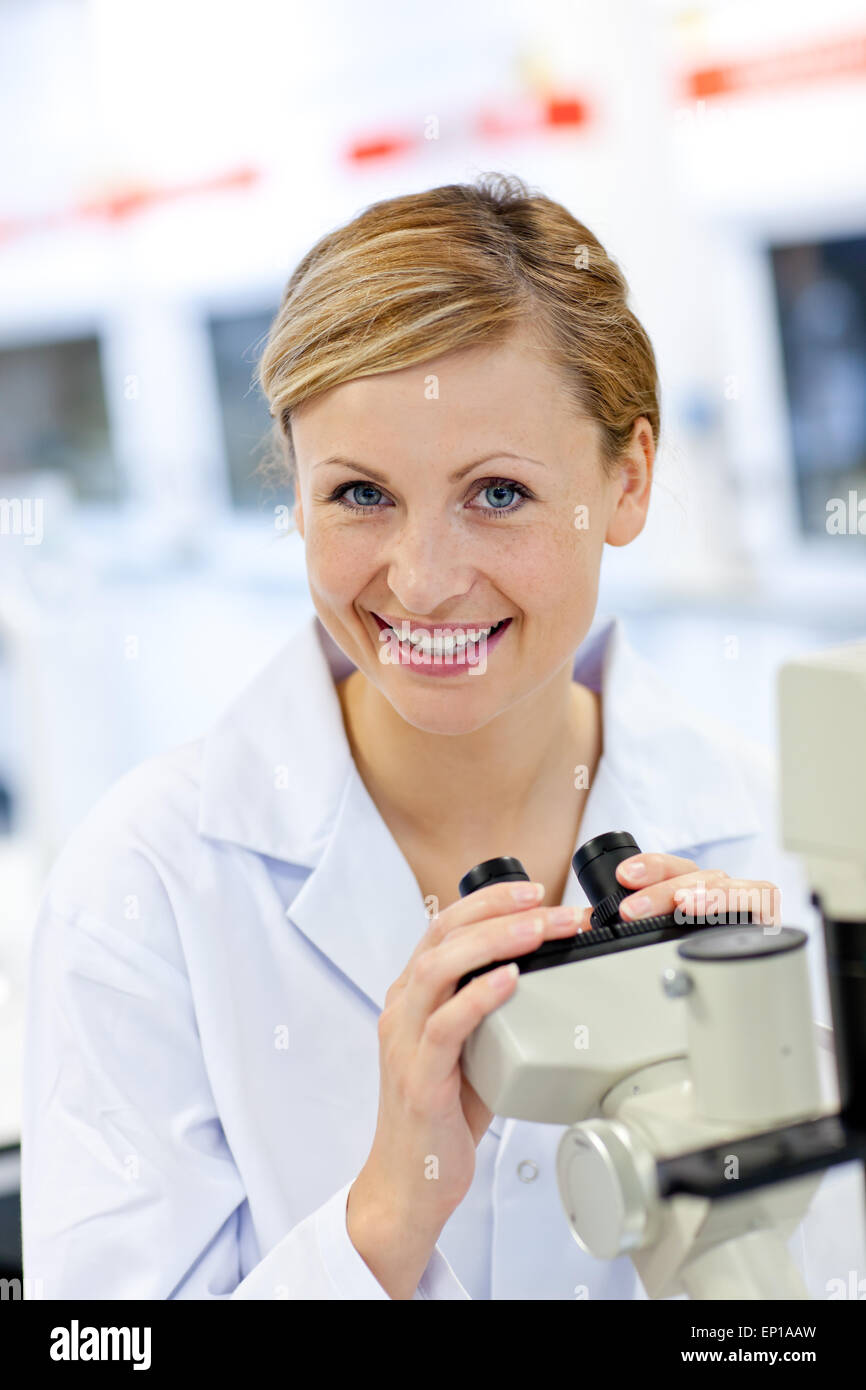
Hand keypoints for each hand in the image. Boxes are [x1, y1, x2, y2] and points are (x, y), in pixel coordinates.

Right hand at [347, 880, 585, 1295]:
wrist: (409, 1183)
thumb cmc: (441, 1115)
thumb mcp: (468, 1048)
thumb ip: (489, 1012)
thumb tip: (545, 980)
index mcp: (412, 996)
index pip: (444, 927)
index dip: (487, 901)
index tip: (533, 890)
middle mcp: (402, 1009)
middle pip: (442, 936)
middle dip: (499, 911)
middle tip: (550, 905)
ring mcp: (406, 1042)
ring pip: (440, 969)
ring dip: (494, 942)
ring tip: (538, 930)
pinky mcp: (419, 1079)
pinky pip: (445, 1027)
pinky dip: (479, 997)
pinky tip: (509, 981)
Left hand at [573, 852, 781, 929]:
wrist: (755, 971)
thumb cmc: (705, 939)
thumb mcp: (657, 926)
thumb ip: (619, 921)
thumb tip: (578, 920)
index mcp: (687, 883)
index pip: (666, 866)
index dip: (646, 867)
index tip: (623, 876)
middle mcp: (713, 884)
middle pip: (689, 876)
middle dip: (659, 891)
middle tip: (632, 909)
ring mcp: (741, 894)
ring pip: (717, 884)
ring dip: (695, 894)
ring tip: (677, 904)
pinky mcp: (765, 909)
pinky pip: (754, 897)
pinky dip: (730, 901)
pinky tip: (708, 907)